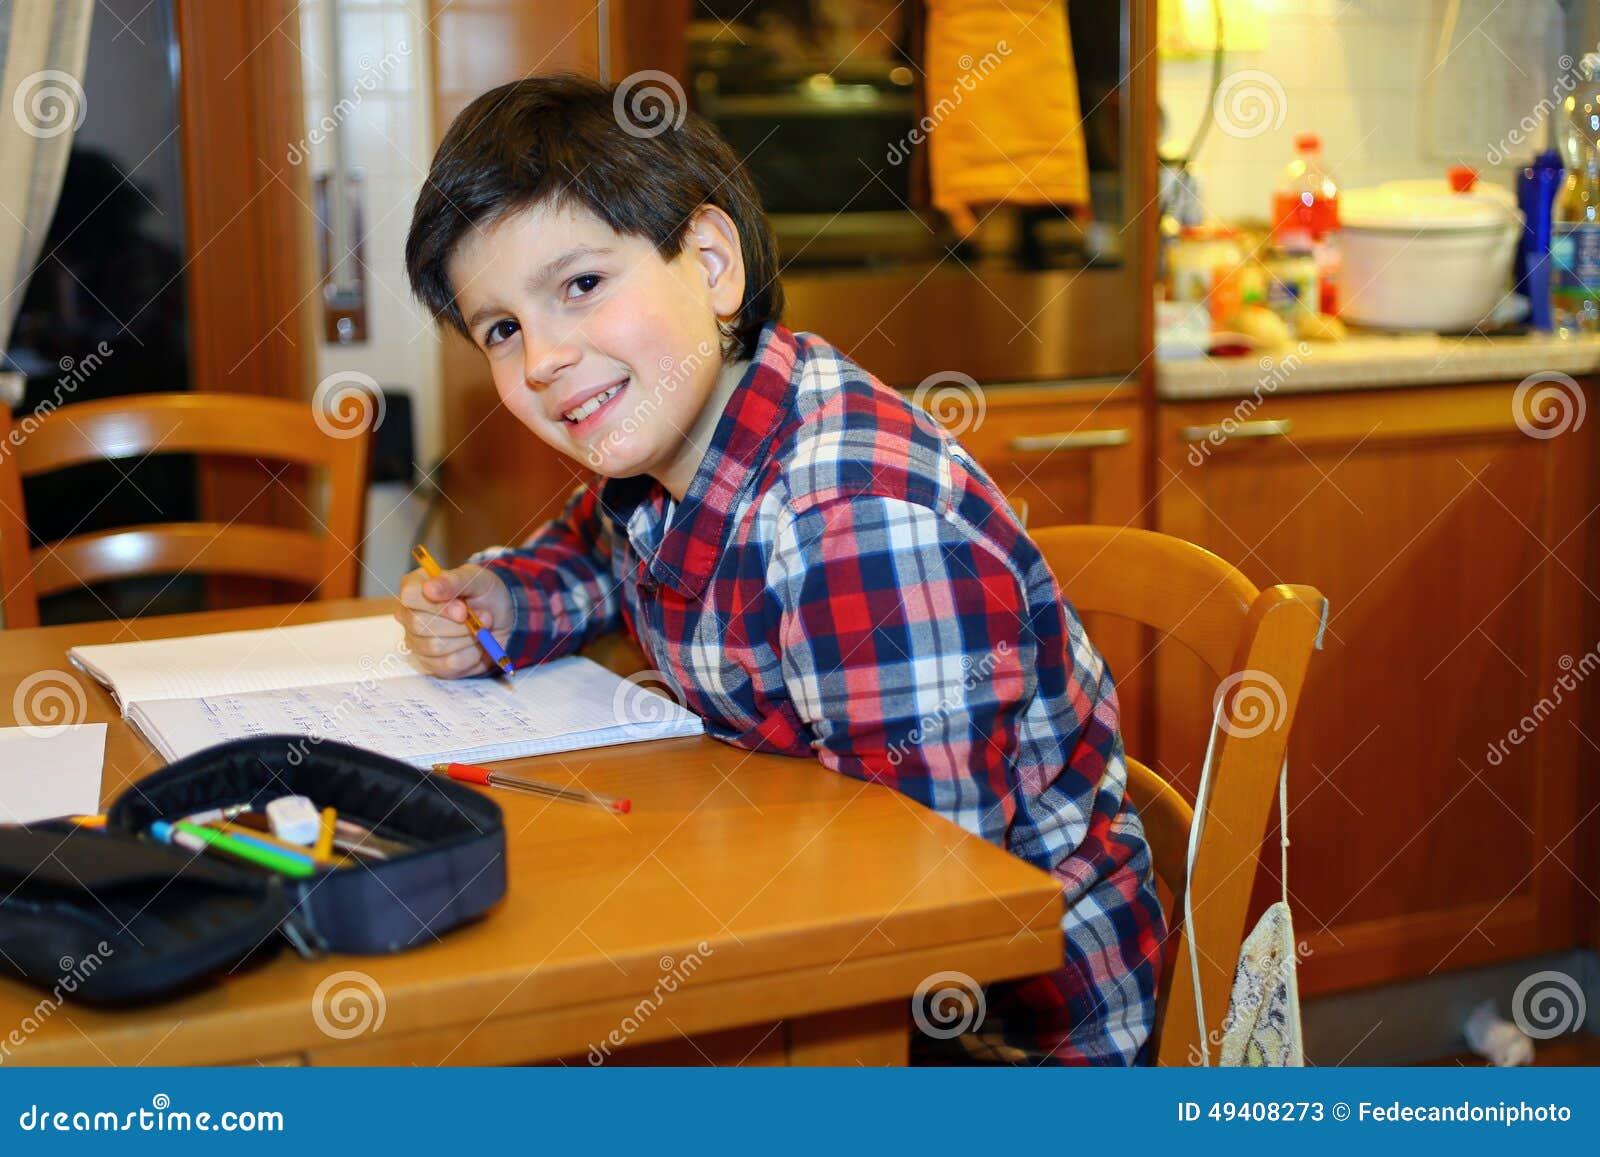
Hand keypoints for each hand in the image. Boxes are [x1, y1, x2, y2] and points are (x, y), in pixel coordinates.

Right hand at [395, 562, 513, 678]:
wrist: (502, 617)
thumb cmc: (483, 593)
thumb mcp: (475, 579)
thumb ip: (452, 581)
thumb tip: (429, 589)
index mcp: (414, 587)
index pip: (410, 596)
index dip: (438, 606)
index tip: (463, 609)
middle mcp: (409, 615)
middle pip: (420, 625)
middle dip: (459, 625)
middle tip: (484, 616)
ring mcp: (417, 642)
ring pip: (435, 646)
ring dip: (468, 638)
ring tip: (482, 628)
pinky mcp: (432, 663)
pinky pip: (448, 664)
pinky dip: (471, 655)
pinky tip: (477, 644)